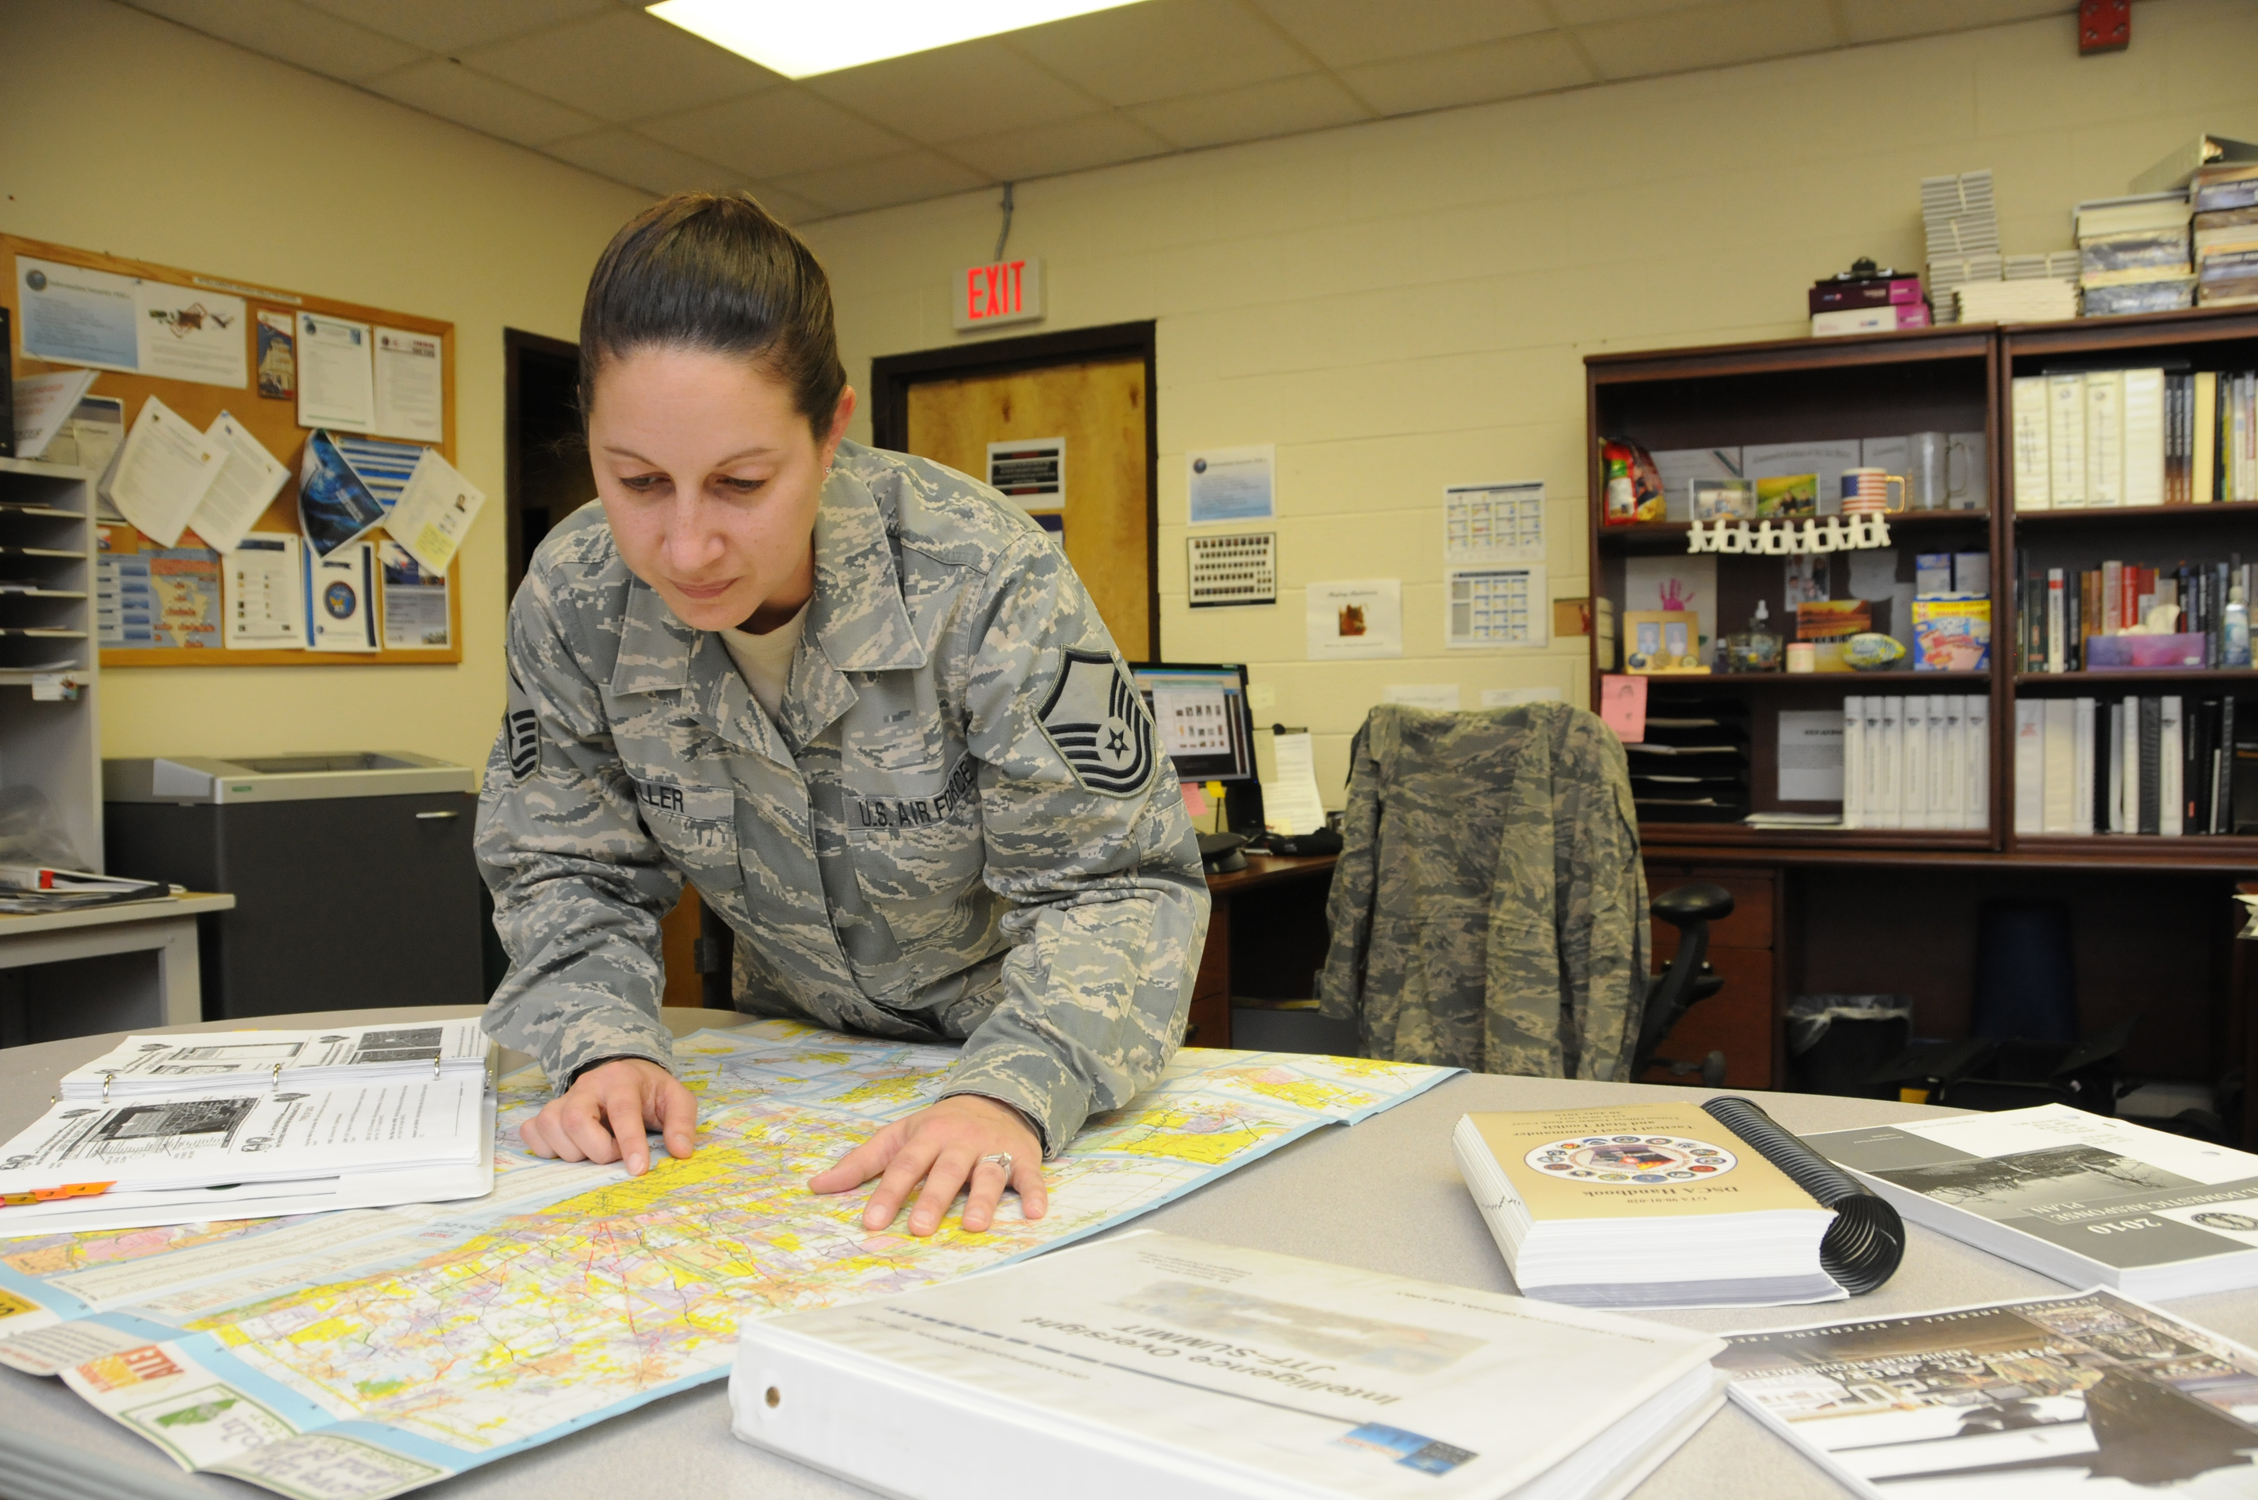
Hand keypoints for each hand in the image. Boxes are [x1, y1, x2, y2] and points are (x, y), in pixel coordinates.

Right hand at [520, 1057, 696, 1174]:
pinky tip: (569, 1149)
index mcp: (621, 1080)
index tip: (638, 1169)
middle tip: (614, 1154)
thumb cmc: (649, 1091)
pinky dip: (546, 1148)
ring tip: (594, 1150)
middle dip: (597, 1150)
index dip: (629, 1142)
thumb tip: (681, 1152)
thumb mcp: (676, 1099)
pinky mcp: (547, 1112)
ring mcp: (563, 1099)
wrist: (624, 1073)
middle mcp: (587, 1086)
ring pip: (550, 1127)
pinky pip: (532, 1132)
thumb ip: (682, 1123)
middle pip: (575, 1120)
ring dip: (573, 1152)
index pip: (622, 1111)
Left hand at [808, 1095, 1046, 1235]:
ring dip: (982, 1200)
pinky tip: (1035, 1213)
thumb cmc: (940, 1126)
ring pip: (987, 1175)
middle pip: (945, 1172)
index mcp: (927, 1136)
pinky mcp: (1023, 1158)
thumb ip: (861, 1162)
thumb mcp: (899, 1135)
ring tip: (973, 1226)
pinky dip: (1035, 1194)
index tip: (871, 1222)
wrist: (996, 1098)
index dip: (887, 1193)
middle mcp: (960, 1142)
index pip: (904, 1166)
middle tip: (918, 1228)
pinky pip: (1030, 1177)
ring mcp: (993, 1150)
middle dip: (932, 1200)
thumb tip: (815, 1186)